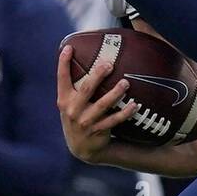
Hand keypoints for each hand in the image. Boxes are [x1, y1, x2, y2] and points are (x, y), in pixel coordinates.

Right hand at [55, 45, 137, 162]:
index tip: (69, 48)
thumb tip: (91, 60)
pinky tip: (134, 105)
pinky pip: (114, 120)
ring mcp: (85, 121)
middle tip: (109, 64)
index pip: (62, 78)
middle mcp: (72, 110)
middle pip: (86, 89)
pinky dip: (125, 113)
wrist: (80, 148)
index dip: (63, 63)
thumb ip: (75, 86)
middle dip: (97, 75)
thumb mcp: (70, 103)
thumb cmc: (78, 116)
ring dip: (115, 93)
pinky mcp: (97, 131)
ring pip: (102, 105)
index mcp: (64, 99)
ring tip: (126, 83)